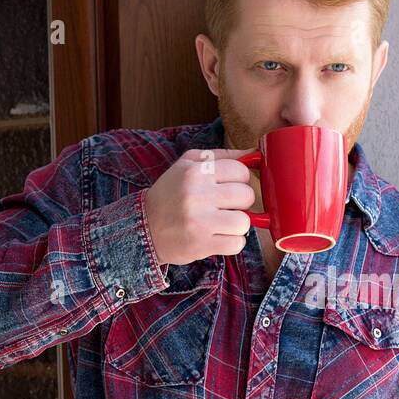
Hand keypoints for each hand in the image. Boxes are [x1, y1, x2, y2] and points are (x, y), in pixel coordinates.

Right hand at [145, 147, 257, 265]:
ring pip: (244, 222)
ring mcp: (200, 221)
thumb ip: (221, 156)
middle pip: (246, 196)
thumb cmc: (170, 194)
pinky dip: (232, 242)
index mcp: (196, 172)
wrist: (143, 227)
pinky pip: (237, 244)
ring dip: (238, 225)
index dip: (240, 181)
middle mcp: (198, 194)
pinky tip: (218, 237)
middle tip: (227, 206)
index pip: (241, 171)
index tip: (229, 188)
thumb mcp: (187, 164)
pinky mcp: (201, 244)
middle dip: (241, 203)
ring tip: (223, 223)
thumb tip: (254, 154)